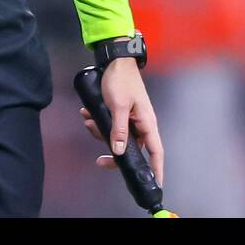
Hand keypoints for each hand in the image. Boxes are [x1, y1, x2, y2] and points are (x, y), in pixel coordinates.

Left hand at [78, 58, 163, 185]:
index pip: (155, 152)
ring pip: (117, 138)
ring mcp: (131, 119)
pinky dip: (99, 123)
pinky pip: (111, 126)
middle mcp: (141, 124)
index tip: (155, 184)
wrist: (115, 60)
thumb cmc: (121, 80)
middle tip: (100, 161)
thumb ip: (118, 130)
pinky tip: (88, 114)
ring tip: (89, 121)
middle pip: (131, 149)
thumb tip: (118, 152)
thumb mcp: (117, 106)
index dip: (156, 169)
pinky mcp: (121, 114)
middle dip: (113, 153)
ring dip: (101, 133)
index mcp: (147, 123)